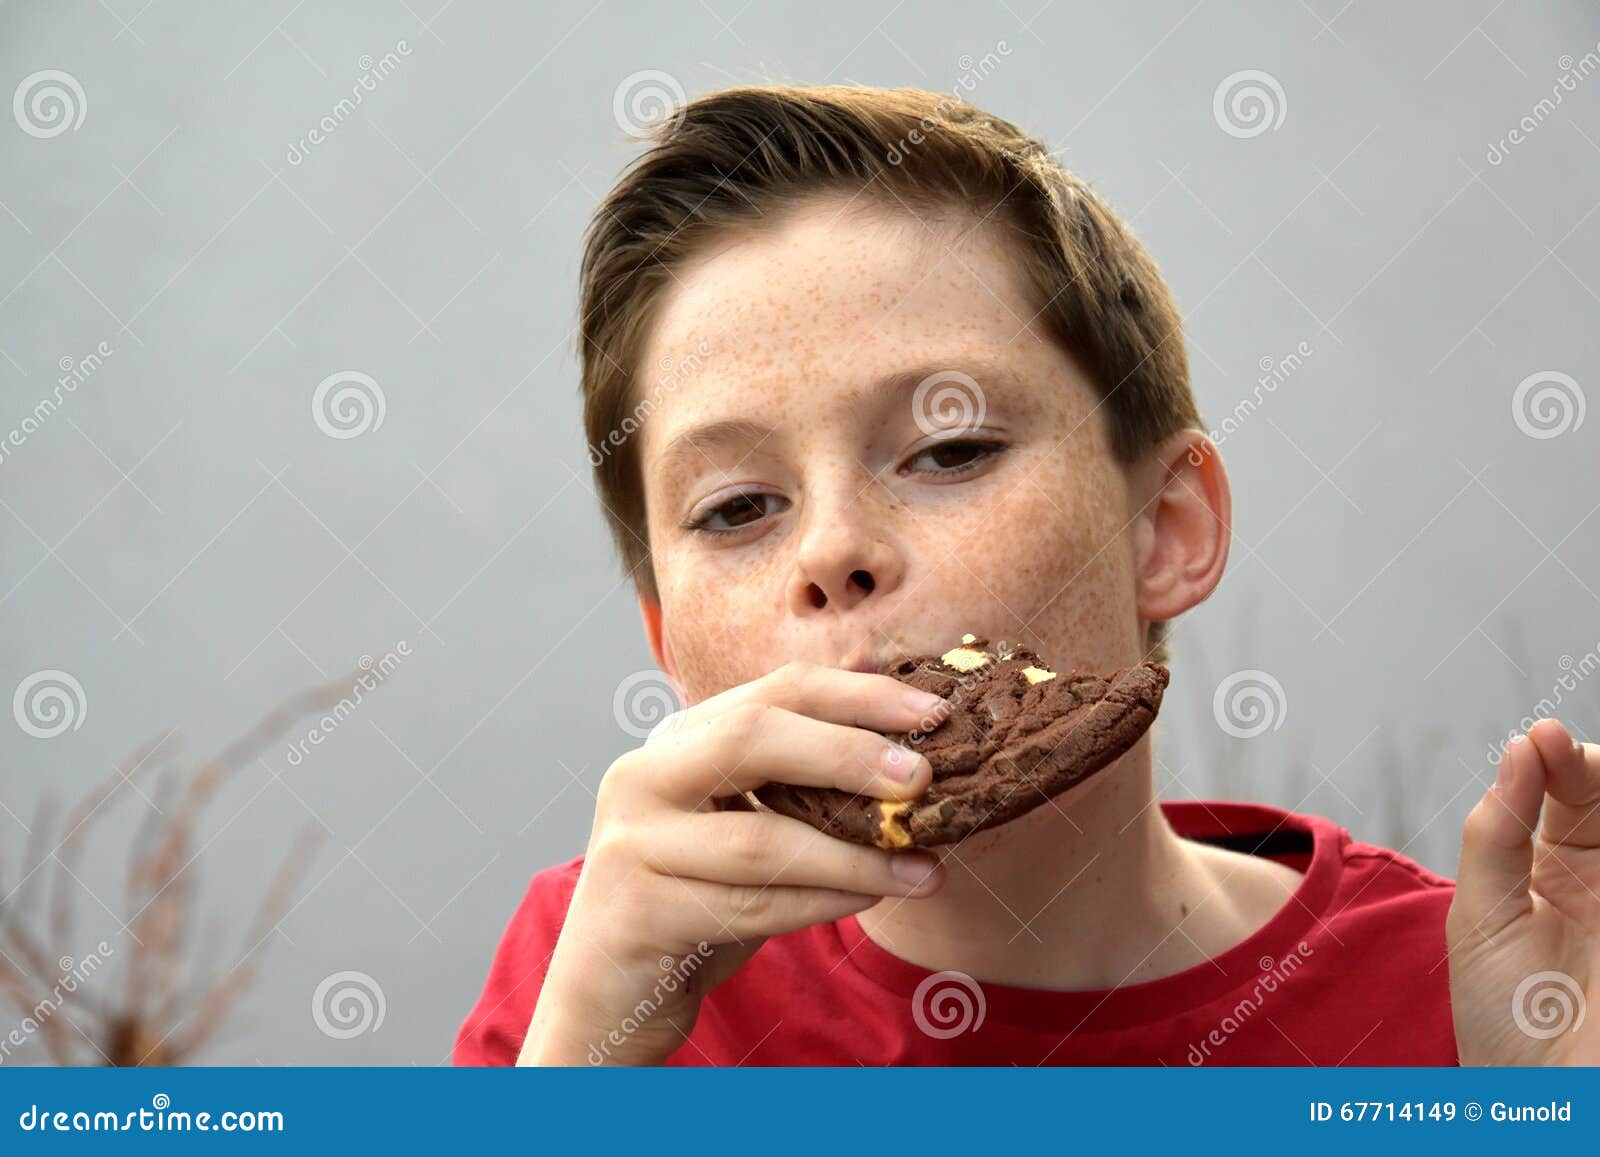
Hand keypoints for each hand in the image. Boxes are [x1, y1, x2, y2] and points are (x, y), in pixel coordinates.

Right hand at [518, 661, 949, 1065]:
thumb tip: (914, 769)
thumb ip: (802, 792)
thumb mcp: (744, 827)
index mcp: (677, 740)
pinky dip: (821, 903)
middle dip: (848, 753)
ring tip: (923, 866)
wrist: (611, 991)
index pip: (775, 690)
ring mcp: (633, 843)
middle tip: (923, 777)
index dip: (858, 694)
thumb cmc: (695, 900)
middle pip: (754, 738)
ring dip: (856, 854)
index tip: (931, 711)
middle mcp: (643, 776)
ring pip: (762, 838)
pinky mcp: (639, 912)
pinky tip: (871, 898)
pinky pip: (751, 906)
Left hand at [1447, 718, 1599, 1063]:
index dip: (1560, 758)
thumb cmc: (1504, 1021)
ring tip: (1585, 771)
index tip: (1543, 741)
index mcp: (1555, 869)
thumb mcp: (1482, 916)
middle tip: (1567, 757)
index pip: (1569, 788)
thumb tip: (1523, 747)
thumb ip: (1499, 831)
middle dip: (1594, 766)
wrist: (1543, 1103)